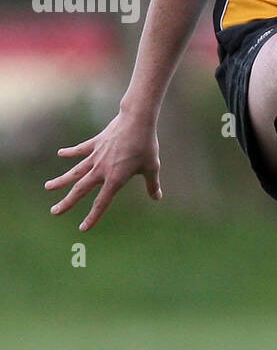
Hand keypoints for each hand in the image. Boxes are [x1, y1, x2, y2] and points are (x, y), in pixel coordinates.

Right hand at [45, 110, 161, 230]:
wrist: (136, 121)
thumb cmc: (146, 145)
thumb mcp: (152, 167)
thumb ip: (152, 184)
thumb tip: (157, 197)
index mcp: (115, 179)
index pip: (102, 203)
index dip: (92, 217)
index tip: (82, 228)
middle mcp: (102, 170)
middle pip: (80, 190)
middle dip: (67, 202)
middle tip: (54, 212)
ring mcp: (96, 156)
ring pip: (75, 171)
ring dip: (61, 180)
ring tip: (47, 187)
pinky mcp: (95, 143)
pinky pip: (80, 150)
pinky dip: (70, 152)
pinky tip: (60, 154)